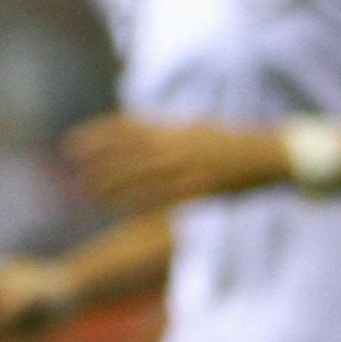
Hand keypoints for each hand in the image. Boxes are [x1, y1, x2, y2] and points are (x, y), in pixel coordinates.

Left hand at [63, 114, 283, 212]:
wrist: (271, 154)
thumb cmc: (233, 144)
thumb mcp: (196, 130)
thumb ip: (167, 132)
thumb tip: (140, 132)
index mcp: (175, 128)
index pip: (127, 129)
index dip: (96, 136)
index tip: (71, 142)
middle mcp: (178, 144)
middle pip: (129, 151)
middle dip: (97, 158)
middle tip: (69, 166)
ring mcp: (190, 165)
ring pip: (143, 175)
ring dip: (113, 183)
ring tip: (87, 191)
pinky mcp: (203, 187)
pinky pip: (167, 197)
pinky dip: (144, 203)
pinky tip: (124, 212)